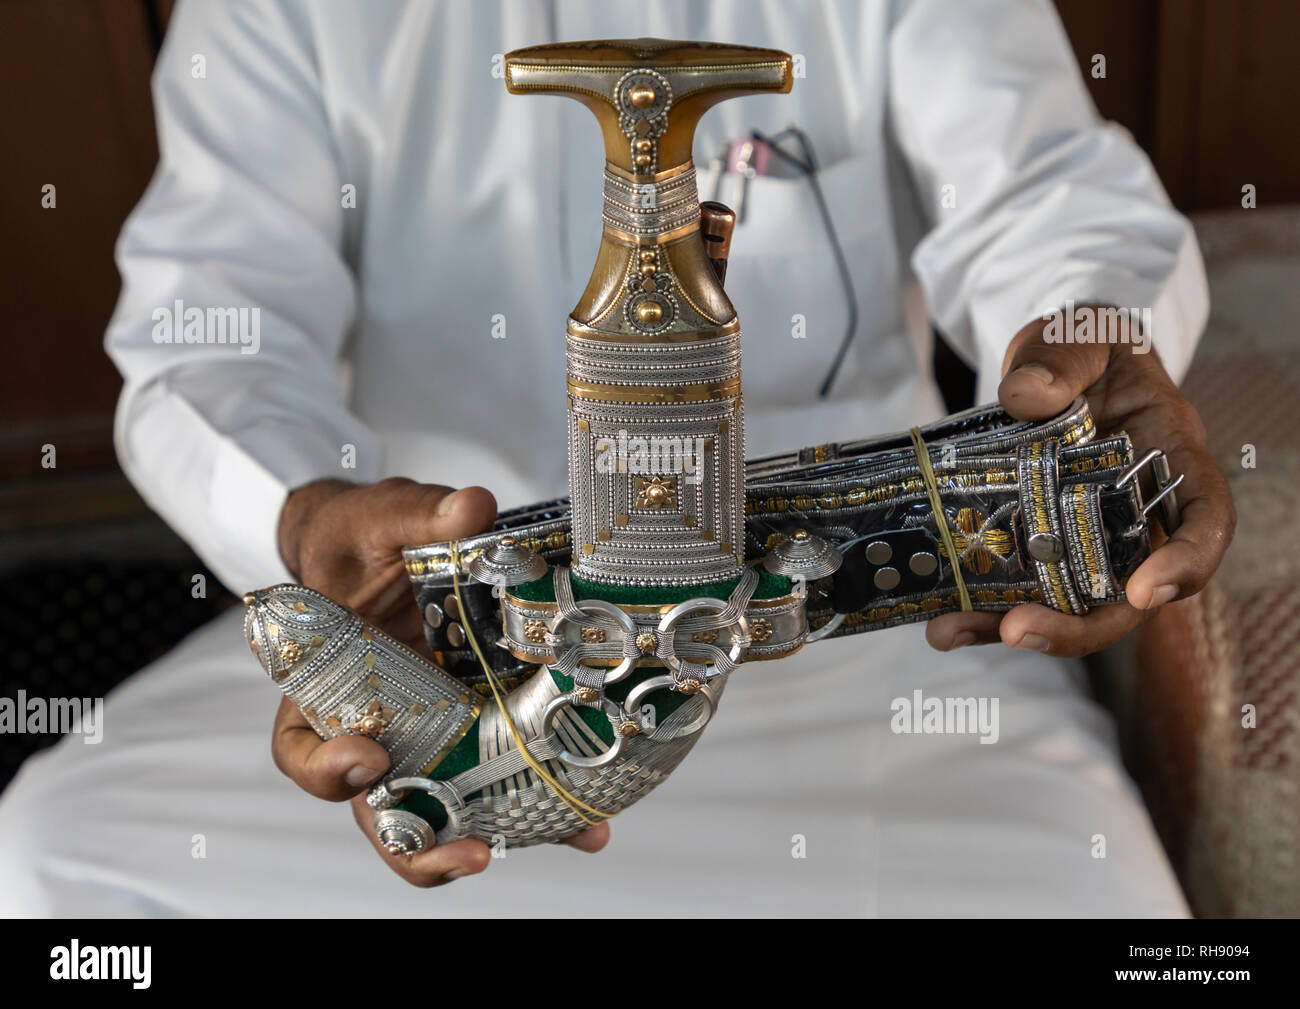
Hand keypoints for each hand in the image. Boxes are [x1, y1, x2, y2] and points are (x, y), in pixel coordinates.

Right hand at [272, 477, 610, 884]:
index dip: (327, 768)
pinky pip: (505, 776)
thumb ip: (416, 514)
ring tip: (572, 837)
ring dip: (505, 833)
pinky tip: (596, 816)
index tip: (367, 756)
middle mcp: (373, 727)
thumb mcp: (379, 517)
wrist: (389, 544)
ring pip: (451, 809)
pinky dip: (546, 800)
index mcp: (322, 689)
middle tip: (476, 853)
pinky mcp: (479, 727)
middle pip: (382, 810)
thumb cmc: (362, 539)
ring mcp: (429, 735)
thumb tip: (472, 507)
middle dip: (424, 846)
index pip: (303, 749)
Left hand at [926, 309, 1234, 658]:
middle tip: (1017, 629)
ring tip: (949, 631)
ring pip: (1066, 601)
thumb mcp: (1080, 335)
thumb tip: (1025, 395)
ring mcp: (1084, 532)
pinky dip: (979, 604)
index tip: (1147, 592)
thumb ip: (1061, 359)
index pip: (1205, 519)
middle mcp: (1134, 509)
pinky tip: (939, 616)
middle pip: (1127, 590)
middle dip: (1077, 625)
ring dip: (1010, 623)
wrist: (1051, 359)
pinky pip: (1017, 583)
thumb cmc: (1086, 347)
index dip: (1187, 563)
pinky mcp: (1036, 539)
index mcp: (1170, 456)